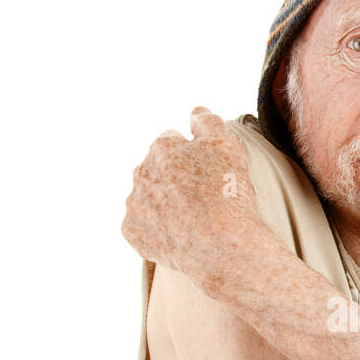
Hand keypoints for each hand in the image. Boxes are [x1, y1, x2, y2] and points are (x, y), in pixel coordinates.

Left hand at [121, 108, 259, 292]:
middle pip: (157, 170)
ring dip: (163, 203)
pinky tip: (178, 235)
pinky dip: (156, 229)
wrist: (221, 246)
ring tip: (191, 219)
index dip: (192, 155)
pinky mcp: (131, 232)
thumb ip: (208, 122)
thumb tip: (195, 112)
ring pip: (147, 197)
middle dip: (174, 178)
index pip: (172, 142)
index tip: (207, 172)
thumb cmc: (228, 194)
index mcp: (162, 148)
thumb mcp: (227, 146)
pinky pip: (142, 226)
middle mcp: (141, 172)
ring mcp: (134, 204)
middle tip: (201, 197)